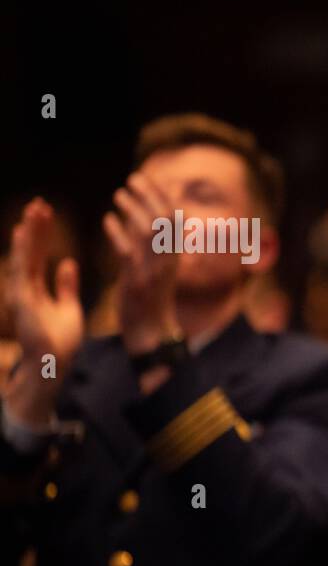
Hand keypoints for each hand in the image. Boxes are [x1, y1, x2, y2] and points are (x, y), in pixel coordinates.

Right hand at [2, 198, 83, 425]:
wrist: (56, 363)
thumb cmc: (61, 340)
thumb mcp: (69, 306)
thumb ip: (65, 285)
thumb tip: (68, 262)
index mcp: (37, 287)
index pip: (38, 254)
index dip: (42, 234)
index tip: (47, 212)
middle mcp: (26, 286)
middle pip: (30, 250)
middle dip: (35, 227)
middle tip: (41, 203)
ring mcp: (21, 291)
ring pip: (24, 255)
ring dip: (29, 232)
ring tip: (35, 210)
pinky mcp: (22, 299)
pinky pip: (23, 269)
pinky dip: (23, 250)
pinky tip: (24, 233)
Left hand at [102, 171, 179, 354]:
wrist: (152, 331)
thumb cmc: (152, 298)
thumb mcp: (158, 268)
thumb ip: (153, 244)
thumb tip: (144, 216)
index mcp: (176, 255)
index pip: (176, 219)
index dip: (164, 196)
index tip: (151, 178)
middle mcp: (168, 260)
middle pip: (163, 220)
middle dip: (150, 196)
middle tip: (134, 179)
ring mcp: (154, 270)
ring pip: (147, 232)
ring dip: (133, 209)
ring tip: (119, 194)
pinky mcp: (137, 281)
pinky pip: (127, 252)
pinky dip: (117, 233)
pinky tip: (107, 220)